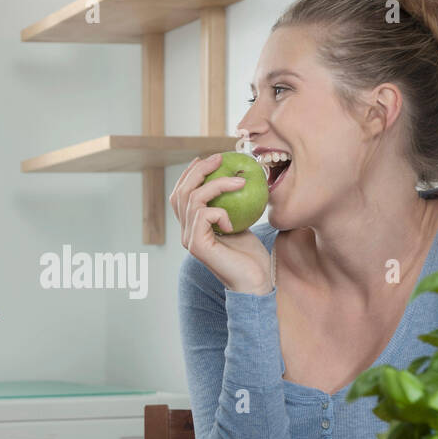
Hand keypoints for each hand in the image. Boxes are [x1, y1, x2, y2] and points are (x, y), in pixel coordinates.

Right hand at [170, 153, 273, 294]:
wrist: (256, 281)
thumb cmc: (251, 255)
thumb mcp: (240, 222)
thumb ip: (230, 205)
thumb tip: (237, 177)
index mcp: (192, 227)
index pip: (181, 194)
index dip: (190, 173)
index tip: (210, 159)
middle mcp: (186, 232)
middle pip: (181, 192)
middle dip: (199, 170)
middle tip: (220, 158)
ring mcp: (189, 239)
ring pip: (193, 199)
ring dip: (218, 184)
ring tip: (240, 182)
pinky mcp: (197, 245)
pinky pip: (204, 215)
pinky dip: (221, 212)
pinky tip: (234, 224)